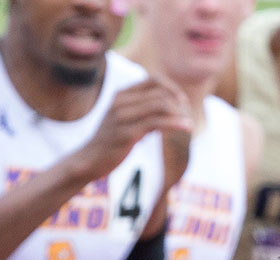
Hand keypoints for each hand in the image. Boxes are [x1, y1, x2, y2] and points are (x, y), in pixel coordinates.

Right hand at [71, 78, 192, 182]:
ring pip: (160, 105)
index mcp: (121, 95)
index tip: (182, 102)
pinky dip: (175, 124)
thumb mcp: (127, 119)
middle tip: (188, 118)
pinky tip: (186, 128)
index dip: (172, 88)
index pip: (152, 80)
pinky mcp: (126, 133)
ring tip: (189, 125)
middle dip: (180, 105)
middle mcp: (120, 101)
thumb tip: (171, 109)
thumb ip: (145, 111)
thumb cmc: (112, 140)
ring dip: (180, 114)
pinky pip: (156, 123)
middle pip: (160, 93)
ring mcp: (122, 116)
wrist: (90, 159)